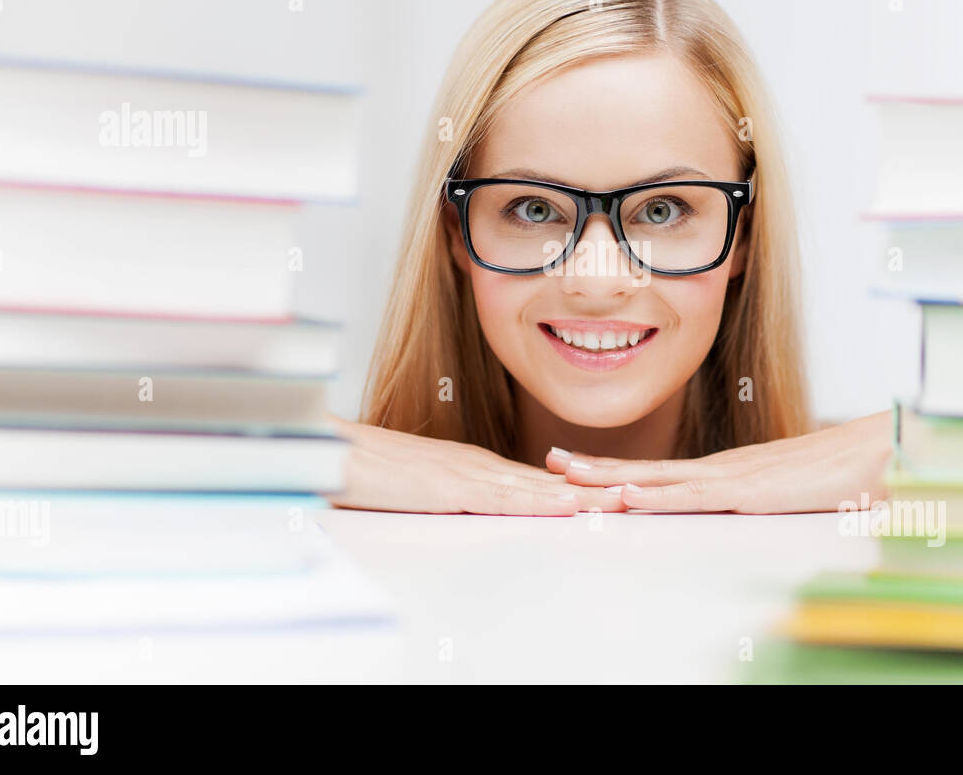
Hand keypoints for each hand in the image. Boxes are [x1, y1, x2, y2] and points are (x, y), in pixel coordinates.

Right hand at [324, 415, 628, 515]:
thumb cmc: (361, 471)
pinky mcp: (451, 488)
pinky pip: (505, 498)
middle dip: (591, 489)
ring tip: (621, 501)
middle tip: (635, 494)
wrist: (327, 451)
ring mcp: (466, 474)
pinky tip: (566, 507)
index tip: (606, 492)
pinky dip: (540, 503)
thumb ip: (440, 497)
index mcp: (469, 467)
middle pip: (545, 481)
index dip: (572, 487)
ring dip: (581, 496)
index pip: (532, 480)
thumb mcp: (412, 490)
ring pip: (536, 488)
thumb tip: (460, 511)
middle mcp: (476, 466)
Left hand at [545, 411, 891, 513]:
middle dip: (596, 467)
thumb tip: (755, 510)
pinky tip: (626, 497)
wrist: (886, 452)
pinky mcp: (751, 492)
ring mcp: (734, 478)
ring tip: (565, 478)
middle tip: (547, 462)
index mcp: (730, 473)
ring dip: (610, 479)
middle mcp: (723, 471)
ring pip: (659, 481)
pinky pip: (694, 497)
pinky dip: (656, 497)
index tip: (578, 468)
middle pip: (648, 470)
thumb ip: (771, 502)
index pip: (662, 474)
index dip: (618, 470)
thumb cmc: (848, 474)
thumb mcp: (797, 496)